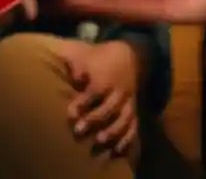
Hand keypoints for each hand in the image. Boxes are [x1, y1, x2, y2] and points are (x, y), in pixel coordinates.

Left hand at [58, 40, 138, 156]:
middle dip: (94, 119)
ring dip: (113, 131)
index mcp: (106, 78)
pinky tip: (118, 150)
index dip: (82, 103)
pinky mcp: (134, 109)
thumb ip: (76, 64)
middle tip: (78, 131)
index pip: (94, 91)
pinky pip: (134, 125)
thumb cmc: (100, 58)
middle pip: (109, 107)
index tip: (70, 114)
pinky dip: (128, 139)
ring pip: (124, 118)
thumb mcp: (86, 55)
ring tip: (99, 141)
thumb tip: (73, 74)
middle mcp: (119, 91)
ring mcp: (128, 101)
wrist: (129, 56)